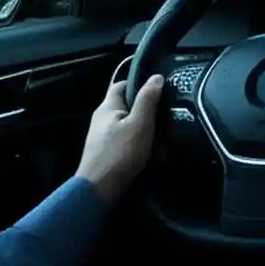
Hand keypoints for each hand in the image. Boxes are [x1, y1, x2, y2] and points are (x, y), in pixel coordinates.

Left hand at [75, 75, 163, 206]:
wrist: (99, 189)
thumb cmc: (121, 152)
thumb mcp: (140, 123)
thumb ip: (147, 99)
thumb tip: (156, 76)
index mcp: (107, 107)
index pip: (121, 85)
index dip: (139, 82)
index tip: (159, 88)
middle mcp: (100, 118)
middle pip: (123, 104)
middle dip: (142, 105)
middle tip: (165, 108)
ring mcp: (100, 136)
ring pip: (124, 121)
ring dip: (140, 123)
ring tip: (161, 126)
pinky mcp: (104, 151)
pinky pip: (122, 136)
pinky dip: (134, 137)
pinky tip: (148, 144)